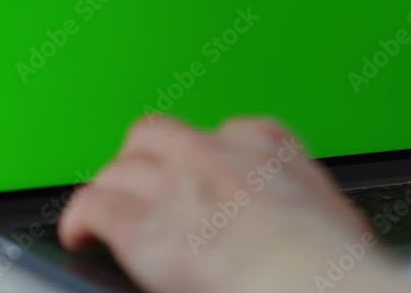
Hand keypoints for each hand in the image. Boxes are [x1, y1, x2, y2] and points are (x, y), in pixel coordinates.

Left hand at [58, 117, 410, 292]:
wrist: (305, 277)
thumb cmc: (326, 260)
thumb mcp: (330, 212)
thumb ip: (302, 202)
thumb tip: (312, 227)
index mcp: (264, 144)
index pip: (223, 132)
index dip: (203, 158)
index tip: (202, 179)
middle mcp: (211, 152)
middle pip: (155, 135)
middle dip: (145, 158)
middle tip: (145, 186)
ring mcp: (170, 182)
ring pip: (118, 168)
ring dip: (113, 190)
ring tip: (110, 211)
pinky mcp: (138, 222)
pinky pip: (91, 205)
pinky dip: (80, 220)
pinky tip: (80, 235)